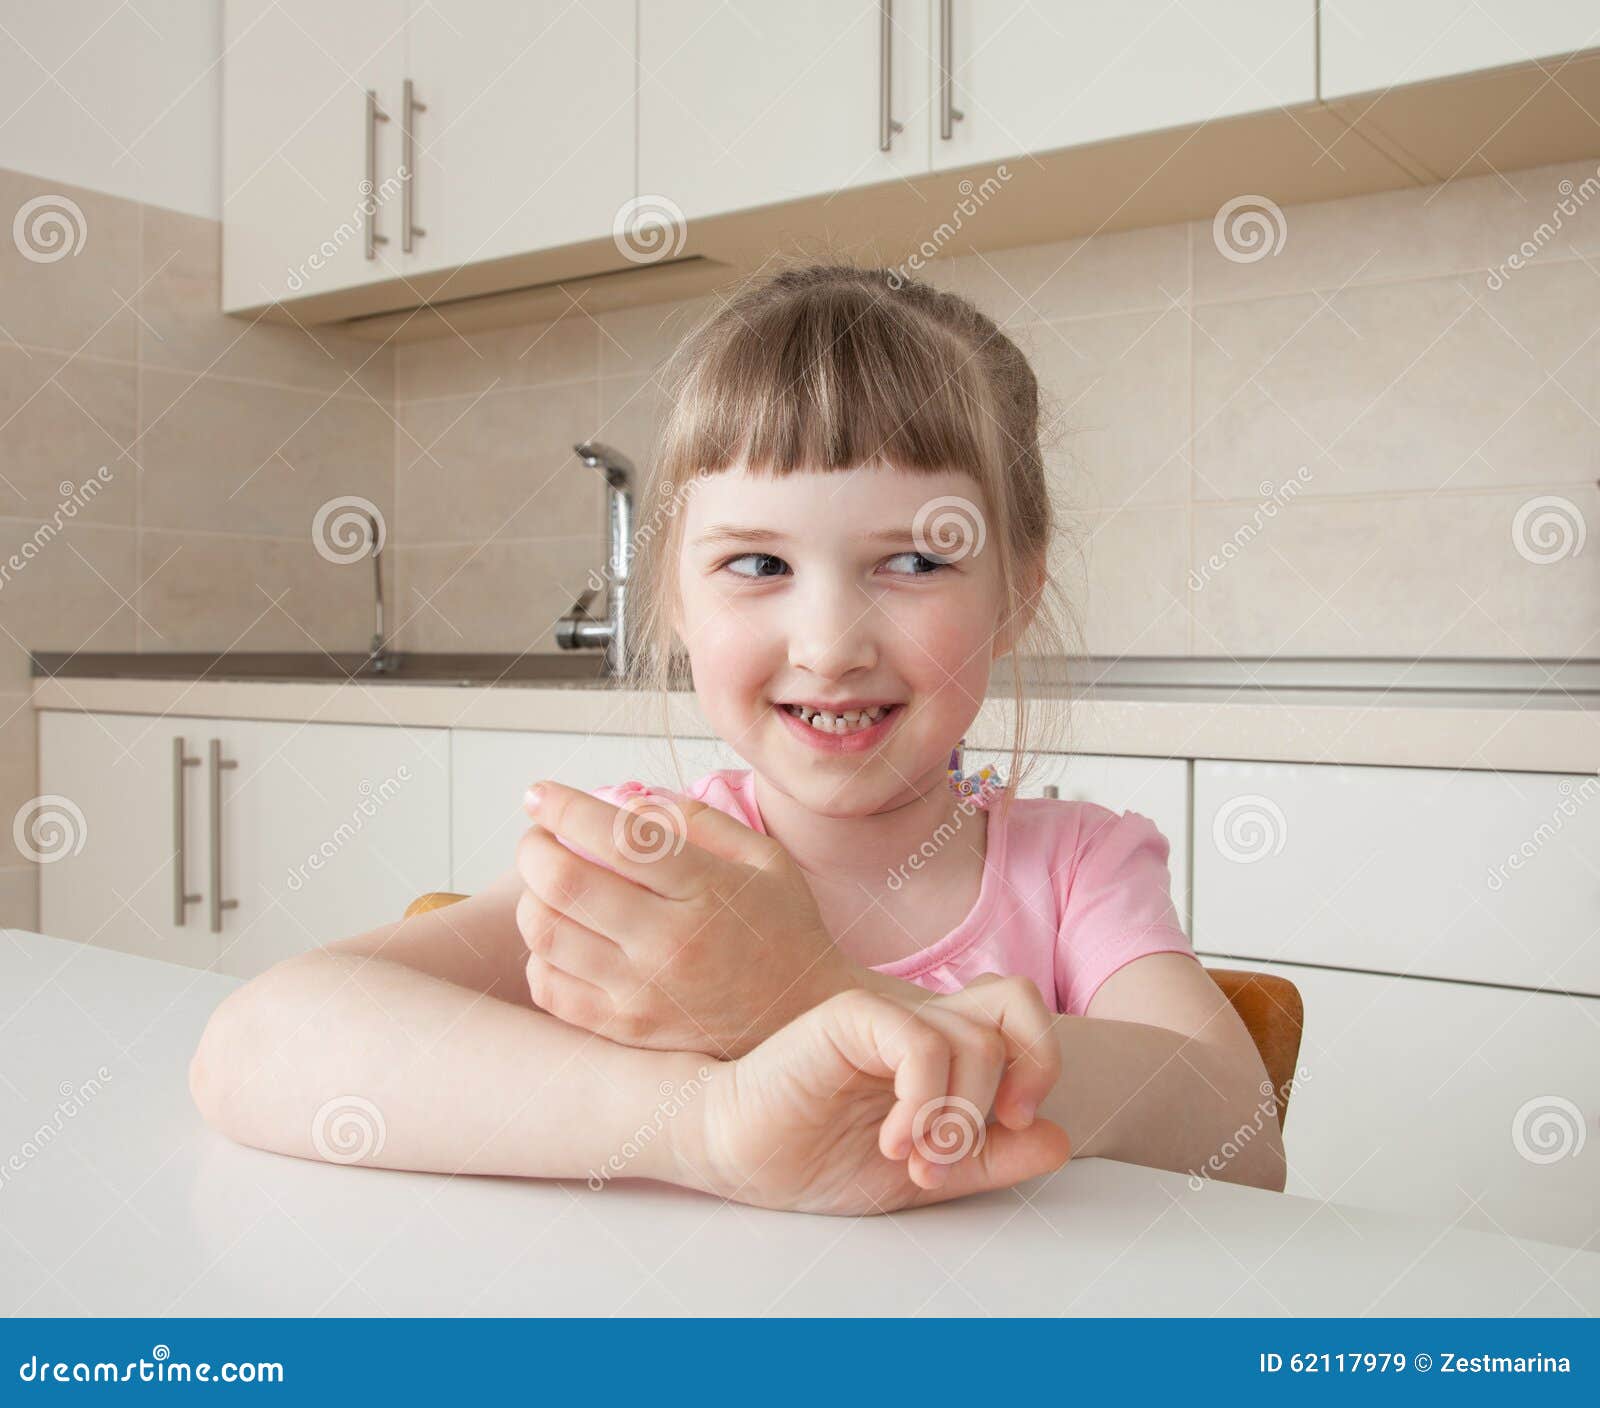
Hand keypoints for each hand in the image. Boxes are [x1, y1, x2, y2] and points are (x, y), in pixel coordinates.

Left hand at [515, 780, 859, 1056]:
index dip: (562, 806)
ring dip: (531, 899)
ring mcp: (643, 993)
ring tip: (547, 886)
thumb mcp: (765, 859)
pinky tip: (562, 938)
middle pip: (563, 883)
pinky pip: (550, 988)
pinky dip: (540, 956)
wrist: (808, 1020)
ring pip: (546, 935)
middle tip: (537, 838)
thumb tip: (629, 805)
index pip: (614, 836)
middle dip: (533, 849)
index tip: (540, 793)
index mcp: (705, 890)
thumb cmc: (784, 931)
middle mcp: (669, 943)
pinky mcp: (627, 1031)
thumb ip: (700, 821)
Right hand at [673, 988, 1071, 1214]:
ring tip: (917, 1161)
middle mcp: (923, 1024)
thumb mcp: (925, 1174)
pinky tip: (892, 1140)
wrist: (739, 1154)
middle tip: (995, 1128)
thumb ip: (990, 1159)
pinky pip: (922, 1043)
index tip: (1015, 1126)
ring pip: (975, 1039)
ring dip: (960, 1118)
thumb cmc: (818, 1158)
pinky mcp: (850, 1018)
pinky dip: (924, 1101)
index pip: (1021, 1021)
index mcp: (944, 1050)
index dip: (1042, 1065)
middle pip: (1017, 1002)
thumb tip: (1060, 1139)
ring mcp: (887, 1016)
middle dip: (1031, 1067)